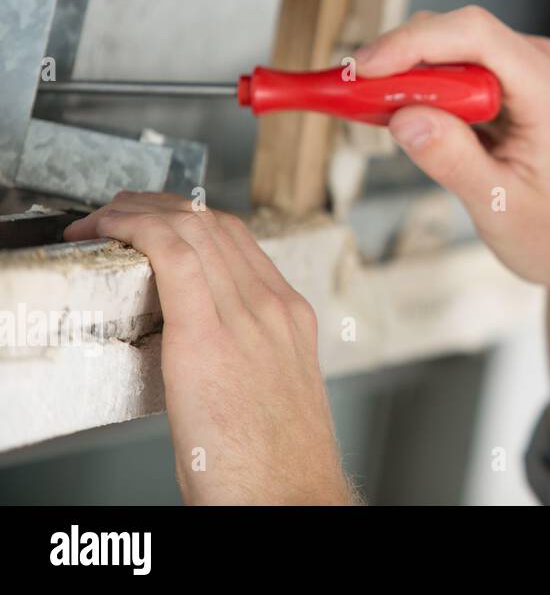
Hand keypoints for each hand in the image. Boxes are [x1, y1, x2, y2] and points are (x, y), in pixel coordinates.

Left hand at [64, 192, 353, 504]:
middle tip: (117, 215)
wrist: (291, 498)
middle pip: (216, 224)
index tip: (155, 226)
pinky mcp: (210, 339)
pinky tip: (110, 230)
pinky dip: (137, 229)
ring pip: (195, 228)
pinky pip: (175, 256)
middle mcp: (275, 308)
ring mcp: (249, 319)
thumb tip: (202, 358)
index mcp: (291, 319)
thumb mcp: (273, 396)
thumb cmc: (278, 467)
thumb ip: (248, 361)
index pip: (239, 241)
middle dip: (158, 206)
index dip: (189, 220)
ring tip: (103, 221)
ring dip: (138, 211)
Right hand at [355, 6, 549, 306]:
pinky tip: (400, 121)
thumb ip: (454, 161)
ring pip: (452, 52)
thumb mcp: (503, 208)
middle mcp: (540, 67)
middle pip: (455, 34)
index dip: (410, 42)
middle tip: (348, 100)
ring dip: (408, 77)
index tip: (362, 72)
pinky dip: (425, 91)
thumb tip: (402, 117)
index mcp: (546, 88)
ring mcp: (528, 74)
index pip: (471, 32)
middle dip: (398, 60)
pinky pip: (460, 73)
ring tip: (367, 115)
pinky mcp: (515, 89)